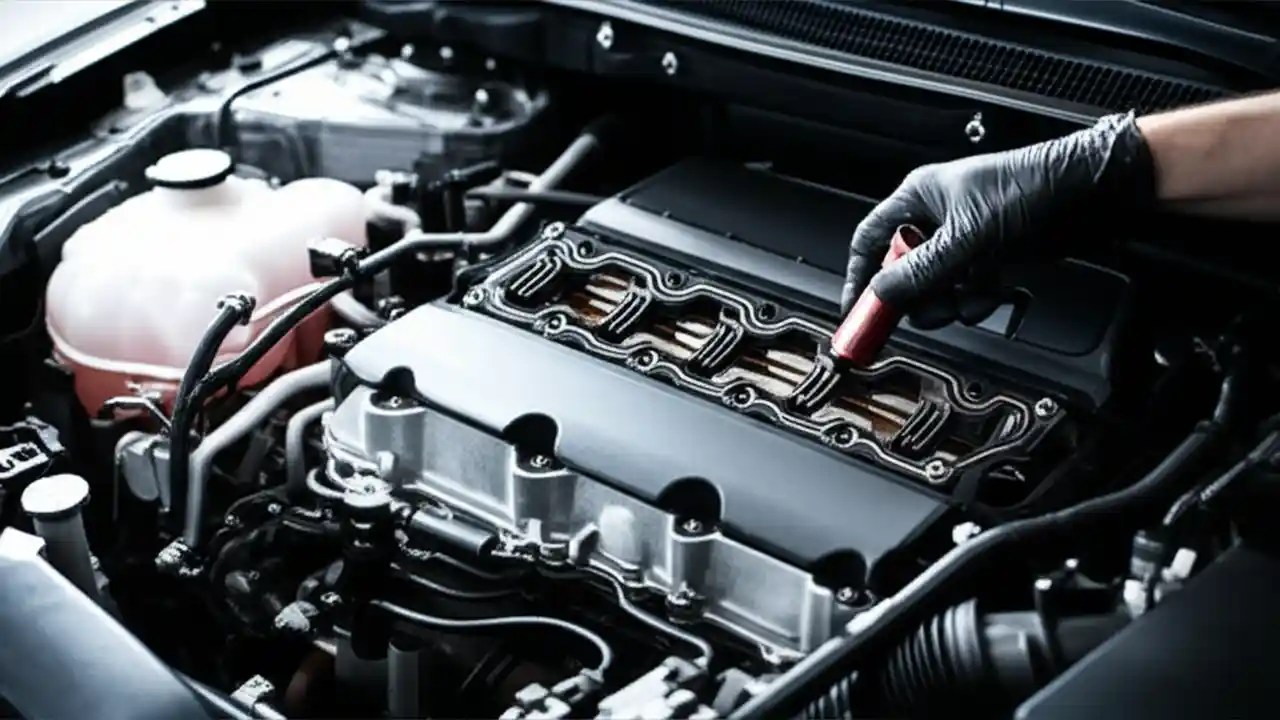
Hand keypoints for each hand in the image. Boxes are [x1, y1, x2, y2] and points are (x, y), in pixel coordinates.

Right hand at [842, 112, 1153, 327]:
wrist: (1093, 193)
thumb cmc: (1034, 187)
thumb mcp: (966, 236)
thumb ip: (920, 271)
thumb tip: (881, 294)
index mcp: (919, 197)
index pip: (869, 240)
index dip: (859, 276)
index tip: (857, 310)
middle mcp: (937, 218)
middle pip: (902, 272)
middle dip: (916, 296)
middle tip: (926, 309)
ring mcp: (964, 240)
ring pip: (936, 288)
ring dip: (951, 302)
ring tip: (969, 299)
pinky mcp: (991, 257)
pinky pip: (967, 292)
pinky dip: (977, 300)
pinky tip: (992, 293)